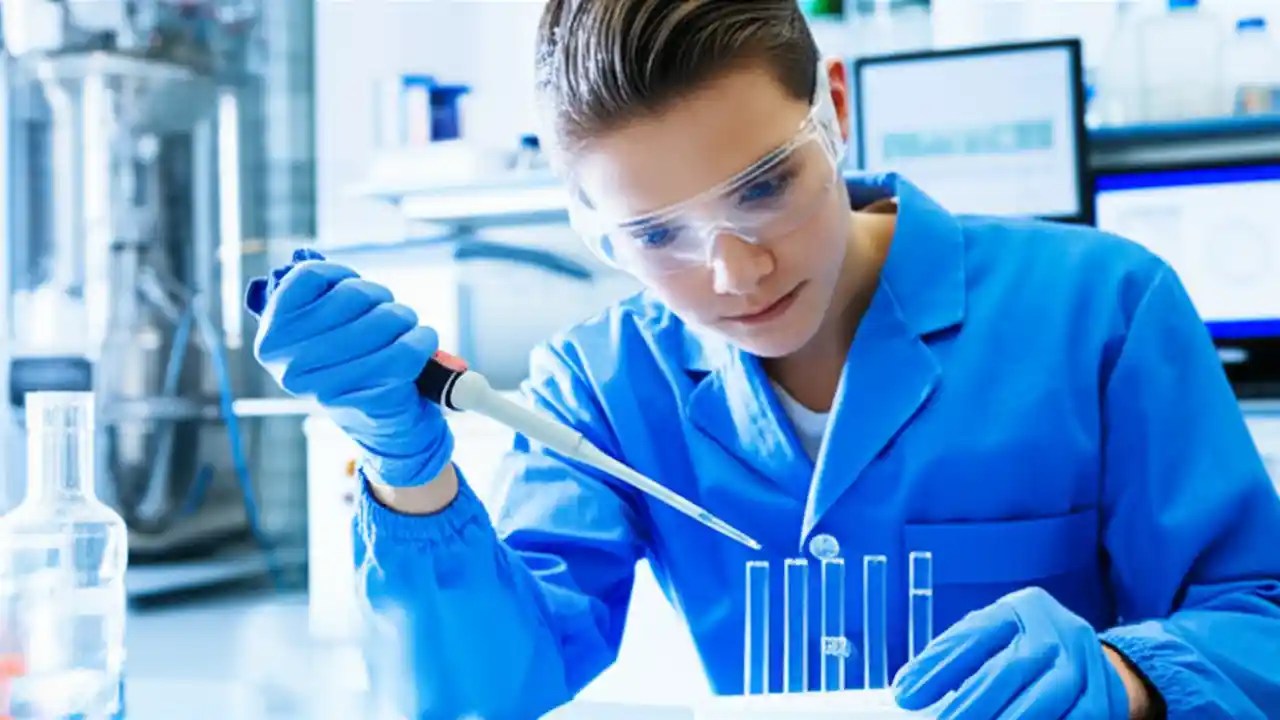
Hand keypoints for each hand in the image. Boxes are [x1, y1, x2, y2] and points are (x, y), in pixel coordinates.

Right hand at [246, 248, 452, 486]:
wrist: (381, 424)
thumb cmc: (352, 363)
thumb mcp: (318, 330)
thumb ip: (311, 297)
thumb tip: (305, 258)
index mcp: (272, 339)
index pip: (309, 276)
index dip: (341, 276)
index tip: (352, 290)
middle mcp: (290, 365)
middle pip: (353, 295)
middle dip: (381, 299)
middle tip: (389, 315)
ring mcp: (327, 385)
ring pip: (385, 318)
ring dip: (404, 318)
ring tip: (404, 330)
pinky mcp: (368, 399)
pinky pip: (407, 350)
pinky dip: (422, 340)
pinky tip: (420, 343)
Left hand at [893, 587, 1130, 719]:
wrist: (1097, 661)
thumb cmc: (1026, 650)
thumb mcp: (994, 638)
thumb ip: (955, 659)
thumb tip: (908, 690)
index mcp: (1020, 610)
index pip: (974, 636)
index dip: (937, 667)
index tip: (905, 695)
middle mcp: (1056, 632)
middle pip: (1010, 668)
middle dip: (972, 703)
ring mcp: (1084, 666)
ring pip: (1044, 698)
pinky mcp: (1102, 699)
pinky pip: (1075, 719)